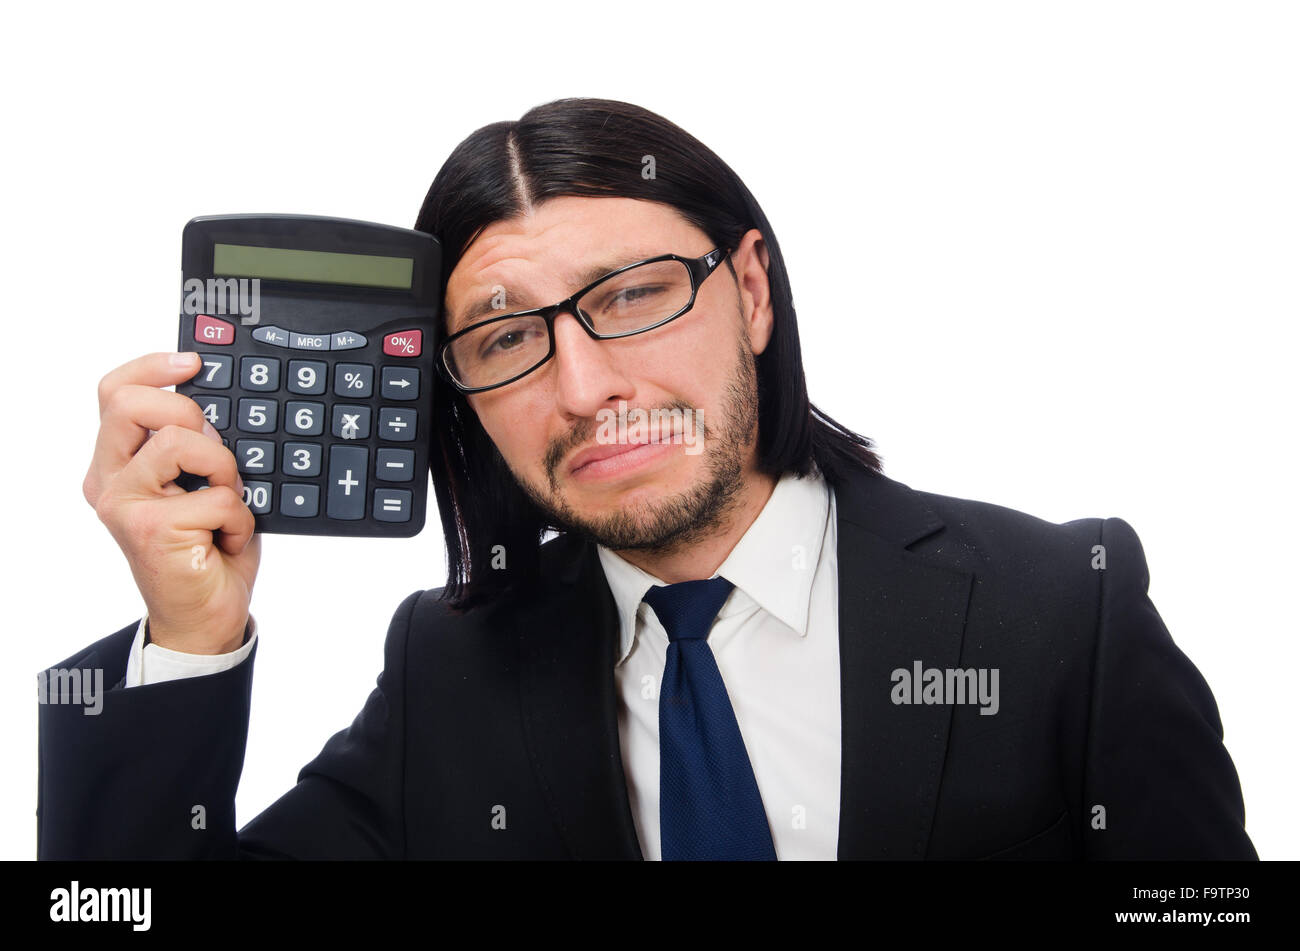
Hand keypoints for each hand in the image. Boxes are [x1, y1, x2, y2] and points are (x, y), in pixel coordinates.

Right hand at [83, 352, 259, 653]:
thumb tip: (220, 408)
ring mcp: (124, 504)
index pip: (115, 393)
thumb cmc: (208, 550)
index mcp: (119, 464)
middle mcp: (110, 481)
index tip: (194, 362)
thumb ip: (197, 447)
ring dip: (223, 469)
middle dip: (189, 412)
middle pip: (132, 403)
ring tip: (226, 501)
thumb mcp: (204, 485)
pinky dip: (239, 516)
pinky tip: (227, 539)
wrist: (206, 615)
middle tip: (214, 449)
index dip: (152, 367)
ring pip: (179, 442)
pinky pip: (216, 495)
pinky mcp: (148, 528)